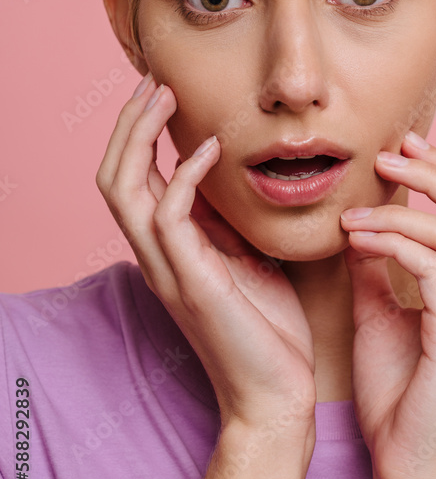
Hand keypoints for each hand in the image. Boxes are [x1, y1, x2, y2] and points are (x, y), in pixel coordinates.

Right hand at [95, 74, 316, 435]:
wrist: (277, 395)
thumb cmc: (269, 330)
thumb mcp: (248, 259)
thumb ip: (227, 222)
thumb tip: (229, 176)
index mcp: (167, 251)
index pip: (132, 180)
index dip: (138, 134)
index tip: (163, 94)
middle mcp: (156, 257)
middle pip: (114, 176)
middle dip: (130, 124)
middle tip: (154, 82)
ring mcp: (168, 271)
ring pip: (125, 190)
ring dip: (140, 137)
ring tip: (164, 98)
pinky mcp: (193, 283)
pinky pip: (169, 217)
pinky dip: (183, 176)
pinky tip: (211, 149)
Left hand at [339, 131, 435, 478]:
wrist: (406, 466)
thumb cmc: (396, 394)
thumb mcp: (380, 314)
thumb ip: (377, 267)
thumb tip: (360, 221)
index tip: (403, 148)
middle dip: (433, 173)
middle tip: (387, 156)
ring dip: (400, 211)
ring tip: (353, 210)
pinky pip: (432, 269)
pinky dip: (394, 244)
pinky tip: (358, 239)